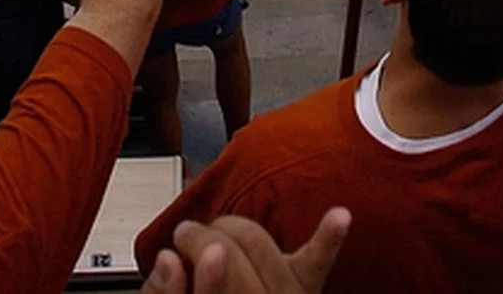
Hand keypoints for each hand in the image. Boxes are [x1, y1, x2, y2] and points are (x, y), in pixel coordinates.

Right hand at [144, 209, 350, 293]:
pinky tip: (339, 216)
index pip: (213, 284)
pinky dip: (327, 239)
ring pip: (258, 243)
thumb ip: (162, 293)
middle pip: (230, 256)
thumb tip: (168, 260)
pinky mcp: (306, 288)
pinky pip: (316, 261)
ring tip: (213, 232)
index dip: (194, 261)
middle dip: (202, 239)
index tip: (177, 246)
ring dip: (233, 229)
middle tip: (185, 235)